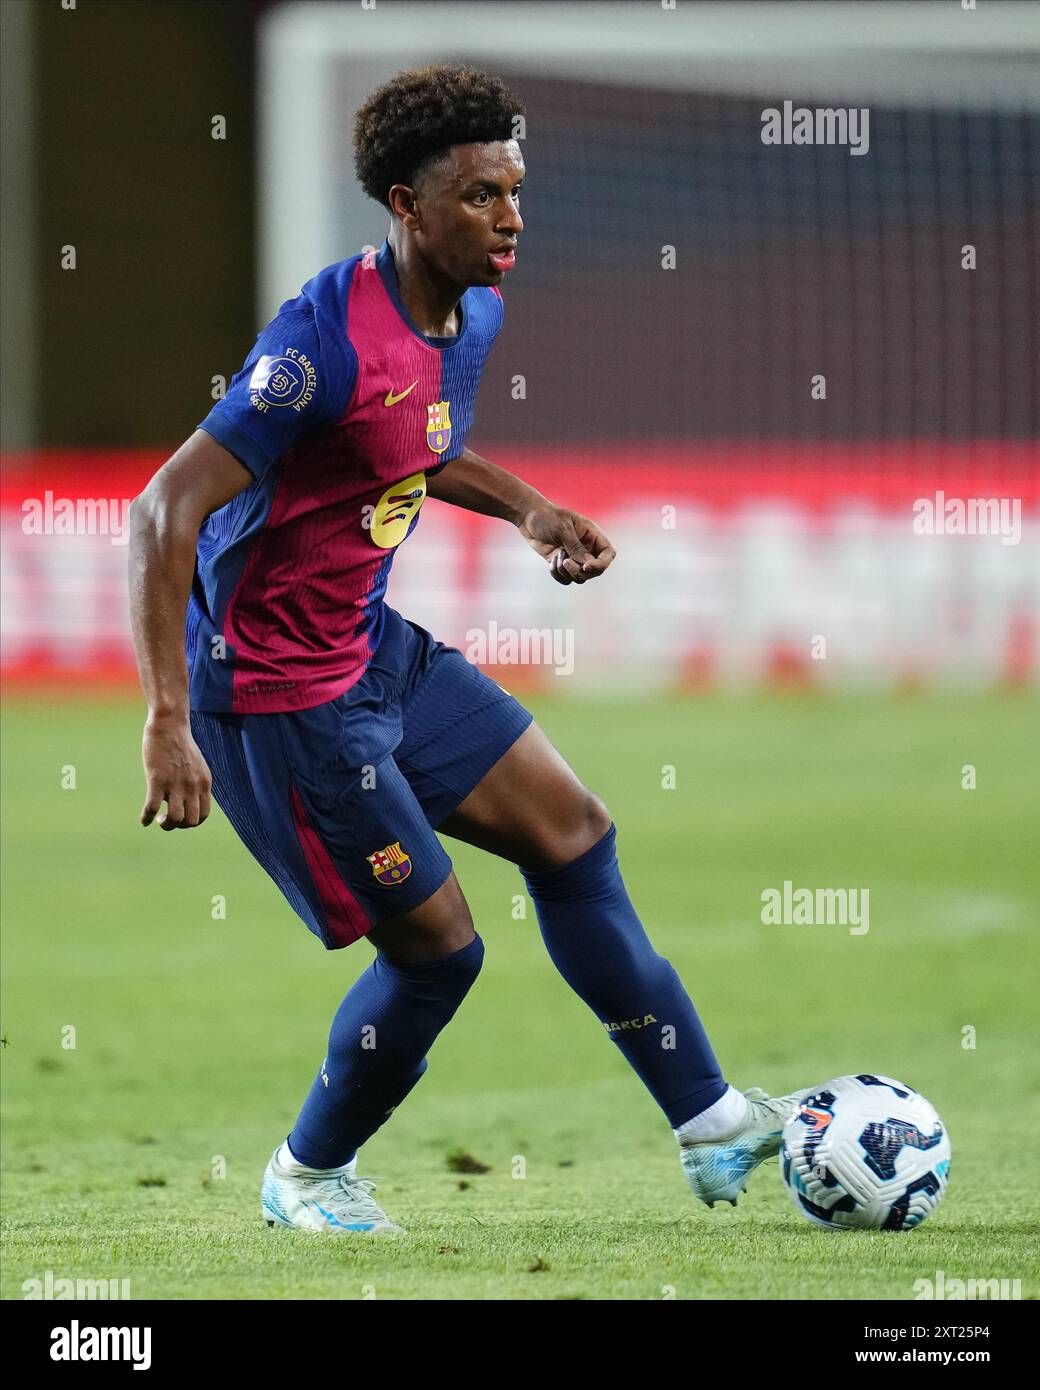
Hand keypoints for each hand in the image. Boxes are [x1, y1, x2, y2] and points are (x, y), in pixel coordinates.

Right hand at [140, 714, 211, 829]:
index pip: (203, 815)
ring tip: (159, 819)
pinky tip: (144, 820)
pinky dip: (146, 818)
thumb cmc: (180, 744)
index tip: (180, 817)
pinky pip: (152, 807)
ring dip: (166, 824)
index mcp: (204, 783)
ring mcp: (175, 784)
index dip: (191, 822)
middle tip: (168, 819)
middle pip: (191, 821)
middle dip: (179, 826)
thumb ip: (196, 782)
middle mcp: (192, 786)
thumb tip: (189, 798)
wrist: (169, 725)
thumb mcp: (197, 765)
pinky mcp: (157, 779)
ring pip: (175, 818)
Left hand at [518, 506, 616, 584]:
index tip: (586, 567)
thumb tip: (587, 565)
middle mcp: (586, 548)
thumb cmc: (547, 517)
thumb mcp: (562, 529)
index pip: (608, 554)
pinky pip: (565, 579)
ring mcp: (574, 557)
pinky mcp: (561, 564)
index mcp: (592, 535)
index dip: (602, 564)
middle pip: (595, 571)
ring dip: (566, 571)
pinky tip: (550, 561)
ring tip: (556, 556)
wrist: (528, 517)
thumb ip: (575, 547)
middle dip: (580, 571)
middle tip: (565, 562)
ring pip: (579, 577)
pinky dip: (557, 574)